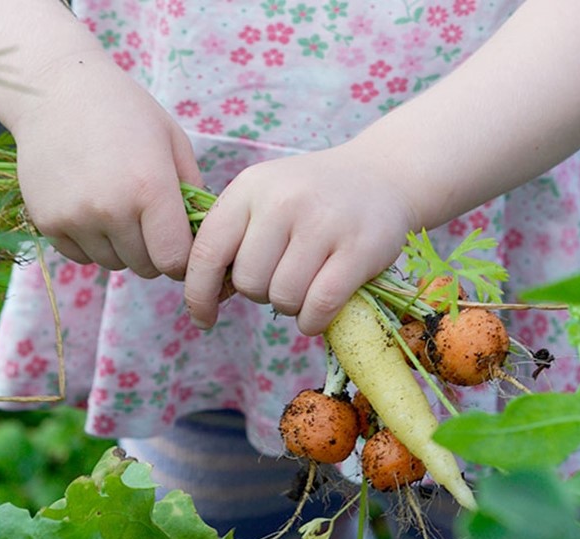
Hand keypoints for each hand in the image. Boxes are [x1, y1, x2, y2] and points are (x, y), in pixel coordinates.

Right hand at [11, 54, 202, 278]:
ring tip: (117, 208)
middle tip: (148, 221)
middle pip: (145, 266)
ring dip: (121, 247)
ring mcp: (75, 218)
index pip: (174, 260)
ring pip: (112, 263)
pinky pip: (80, 256)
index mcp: (151, 189)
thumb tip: (203, 236)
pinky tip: (90, 208)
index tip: (180, 245)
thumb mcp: (172, 140)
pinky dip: (89, 243)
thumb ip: (193, 191)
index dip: (182, 259)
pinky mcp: (47, 222)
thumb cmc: (124, 111)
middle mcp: (112, 209)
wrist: (54, 90)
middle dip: (153, 251)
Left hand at [184, 144, 418, 335]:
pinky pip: (319, 306)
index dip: (198, 294)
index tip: (203, 318)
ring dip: (291, 307)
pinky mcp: (359, 249)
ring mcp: (323, 223)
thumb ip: (232, 238)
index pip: (207, 252)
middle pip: (248, 282)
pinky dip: (313, 321)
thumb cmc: (312, 197)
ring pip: (283, 298)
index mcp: (250, 187)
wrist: (381, 175)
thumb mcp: (265, 198)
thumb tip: (206, 297)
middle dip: (260, 294)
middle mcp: (283, 200)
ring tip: (306, 287)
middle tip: (282, 279)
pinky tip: (317, 315)